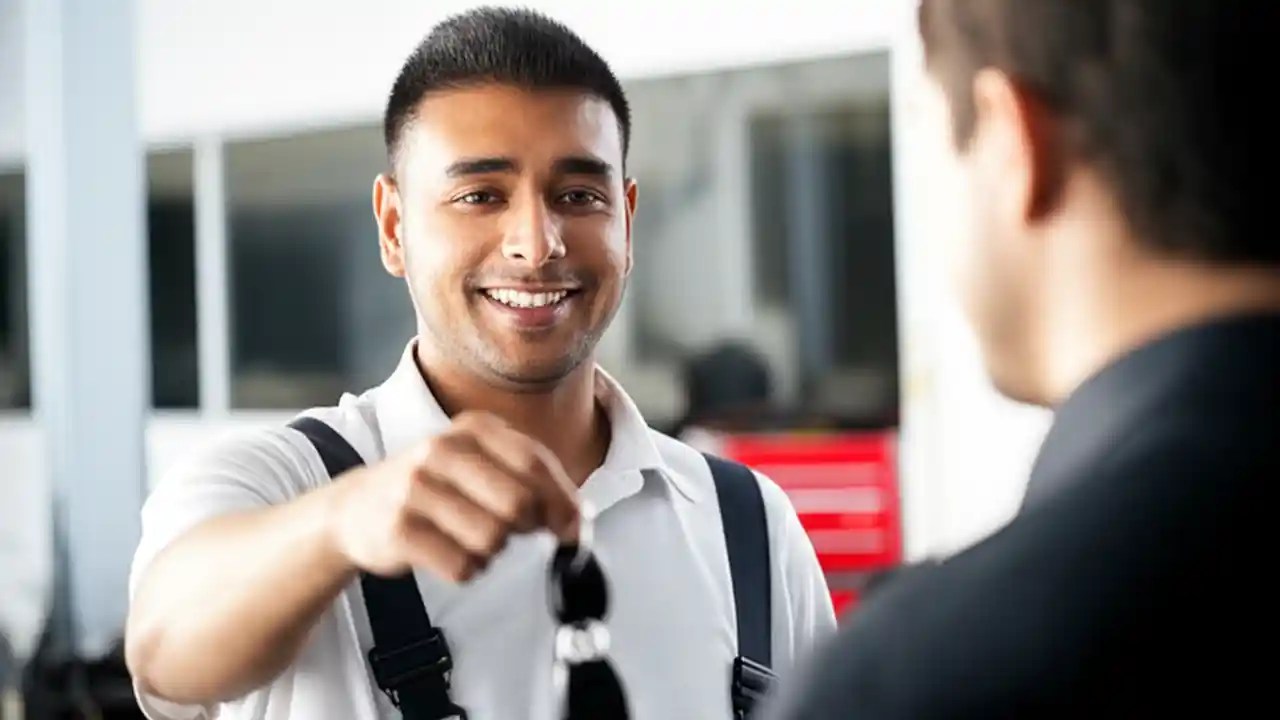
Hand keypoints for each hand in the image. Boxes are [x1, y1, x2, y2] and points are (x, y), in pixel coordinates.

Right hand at [327, 412, 579, 580]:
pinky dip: (466, 569)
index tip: (572, 529)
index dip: (562, 501)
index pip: (535, 463)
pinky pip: (462, 566)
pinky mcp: (400, 529)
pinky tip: (447, 552)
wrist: (356, 507)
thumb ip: (531, 483)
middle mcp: (442, 451)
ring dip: (491, 551)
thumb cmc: (435, 487)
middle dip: (523, 528)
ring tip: (468, 537)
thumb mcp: (480, 465)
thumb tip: (577, 522)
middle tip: (508, 530)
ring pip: (492, 539)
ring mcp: (417, 489)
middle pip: (518, 505)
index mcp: (473, 429)